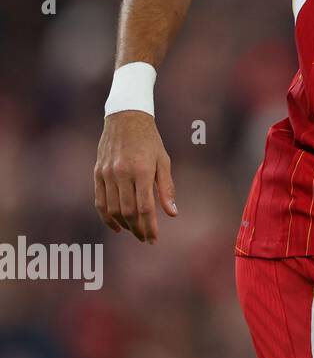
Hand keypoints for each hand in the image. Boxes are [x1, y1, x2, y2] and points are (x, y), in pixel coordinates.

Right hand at [94, 111, 177, 242]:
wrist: (125, 118)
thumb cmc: (150, 141)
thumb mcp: (163, 161)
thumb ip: (167, 188)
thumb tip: (172, 213)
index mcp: (142, 170)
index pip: (145, 207)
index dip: (149, 226)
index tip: (154, 239)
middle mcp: (122, 173)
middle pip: (128, 211)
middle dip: (137, 229)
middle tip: (146, 239)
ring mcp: (107, 174)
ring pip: (113, 209)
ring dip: (124, 225)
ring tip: (135, 232)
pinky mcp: (97, 173)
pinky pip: (100, 201)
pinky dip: (107, 217)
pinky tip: (117, 226)